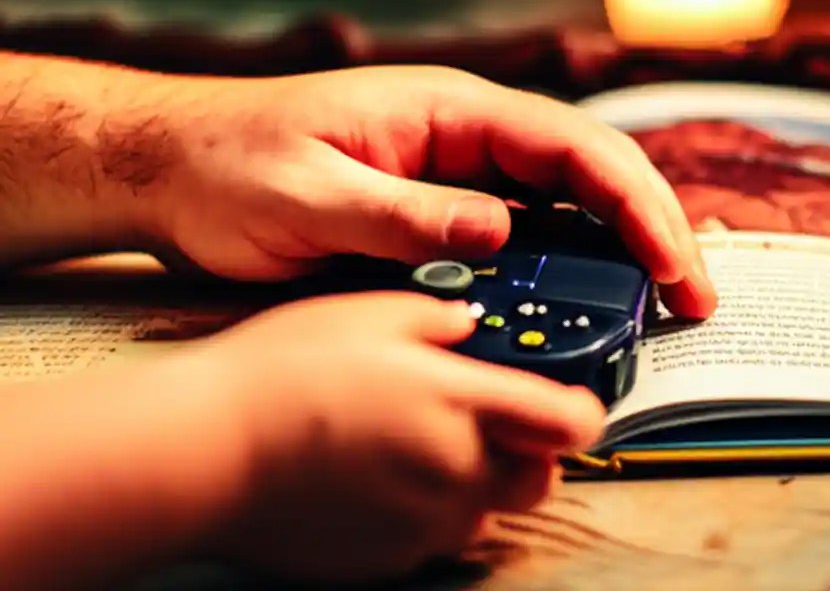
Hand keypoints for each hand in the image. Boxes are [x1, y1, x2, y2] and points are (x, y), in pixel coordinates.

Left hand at [145, 66, 715, 317]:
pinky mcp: (444, 205)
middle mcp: (468, 134)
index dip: (635, 203)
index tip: (671, 264)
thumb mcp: (307, 196)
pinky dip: (575, 258)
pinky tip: (598, 293)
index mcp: (449, 111)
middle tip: (696, 295)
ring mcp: (460, 168)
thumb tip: (501, 232)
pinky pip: (531, 228)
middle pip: (592, 168)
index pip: (572, 146)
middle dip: (654, 225)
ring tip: (669, 298)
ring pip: (571, 198)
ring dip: (626, 243)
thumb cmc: (229, 166)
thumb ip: (403, 215)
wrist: (172, 166)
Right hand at [192, 291, 603, 582]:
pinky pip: (430, 537)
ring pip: (484, 511)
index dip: (581, 411)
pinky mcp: (387, 559)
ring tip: (410, 442)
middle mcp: (457, 474)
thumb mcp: (372, 311)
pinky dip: (420, 509)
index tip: (570, 400)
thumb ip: (443, 318)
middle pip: (540, 479)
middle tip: (482, 418)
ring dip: (471, 481)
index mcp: (464, 405)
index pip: (572, 424)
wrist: (207, 449)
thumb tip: (474, 325)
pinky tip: (374, 475)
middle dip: (527, 451)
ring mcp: (422, 526)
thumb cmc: (282, 374)